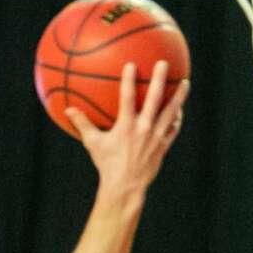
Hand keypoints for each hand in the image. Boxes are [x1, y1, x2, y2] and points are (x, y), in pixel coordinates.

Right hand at [67, 61, 187, 197]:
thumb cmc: (107, 165)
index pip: (127, 98)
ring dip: (179, 97)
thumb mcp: (93, 144)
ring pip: (171, 112)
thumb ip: (82, 124)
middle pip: (155, 99)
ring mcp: (155, 138)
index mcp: (126, 126)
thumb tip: (67, 110)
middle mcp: (143, 129)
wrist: (126, 189)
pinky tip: (179, 111)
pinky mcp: (163, 147)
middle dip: (160, 79)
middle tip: (164, 63)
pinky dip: (177, 119)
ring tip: (185, 83)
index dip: (129, 80)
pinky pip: (173, 130)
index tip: (131, 63)